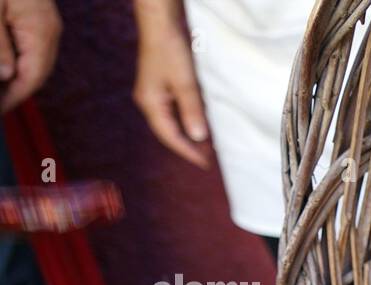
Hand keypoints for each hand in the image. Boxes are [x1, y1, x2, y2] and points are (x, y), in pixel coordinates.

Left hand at [0, 0, 62, 111]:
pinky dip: (23, 60)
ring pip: (38, 60)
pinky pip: (35, 46)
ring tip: (3, 87)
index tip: (0, 110)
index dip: (15, 96)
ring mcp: (48, 22)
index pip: (33, 76)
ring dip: (21, 76)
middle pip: (39, 71)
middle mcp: (51, 30)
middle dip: (19, 90)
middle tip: (1, 103)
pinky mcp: (40, 15)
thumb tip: (6, 76)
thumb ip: (0, 43)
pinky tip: (9, 65)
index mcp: (41, 31)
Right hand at [132, 0, 209, 167]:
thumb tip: (198, 136)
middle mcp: (149, 101)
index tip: (204, 164)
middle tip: (209, 158)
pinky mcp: (162, 85)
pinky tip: (201, 123)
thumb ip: (191, 110)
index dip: (187, 151)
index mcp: (150, 103)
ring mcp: (154, 93)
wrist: (161, 23)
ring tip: (208, 146)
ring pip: (173, 121)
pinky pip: (175, 109)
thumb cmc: (170, 50)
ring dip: (189, 133)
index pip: (170, 136)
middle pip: (169, 131)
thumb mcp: (185, 83)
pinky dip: (189, 118)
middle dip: (189, 145)